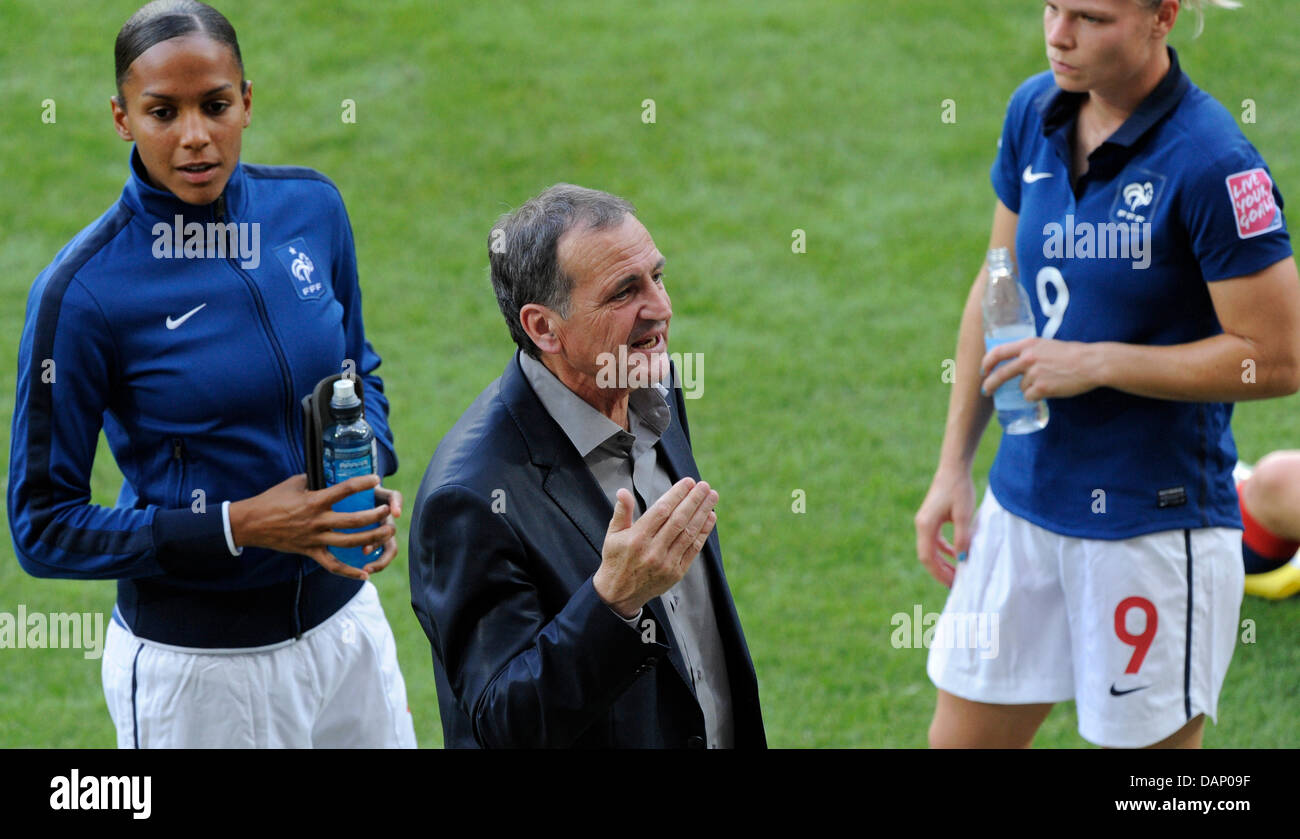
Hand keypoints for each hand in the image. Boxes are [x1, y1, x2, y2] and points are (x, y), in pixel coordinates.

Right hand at [228, 474, 395, 580]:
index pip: (345, 490)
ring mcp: (315, 539)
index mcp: (315, 501)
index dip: (363, 483)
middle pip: (354, 521)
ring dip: (372, 538)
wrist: (251, 523)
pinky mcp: (310, 552)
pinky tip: (365, 575)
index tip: (376, 478)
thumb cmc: (273, 499)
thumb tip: (330, 471)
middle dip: (375, 516)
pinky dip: (348, 572)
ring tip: (387, 533)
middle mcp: (317, 521)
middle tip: (388, 511)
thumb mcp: (294, 483)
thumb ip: (315, 478)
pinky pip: (332, 565)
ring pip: (349, 542)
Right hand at [594, 478, 717, 617]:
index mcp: (637, 538)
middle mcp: (653, 550)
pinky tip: (710, 518)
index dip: (676, 495)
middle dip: (694, 500)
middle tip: (704, 485)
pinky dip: (703, 532)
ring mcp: (666, 562)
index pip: (661, 511)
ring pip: (689, 533)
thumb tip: (623, 491)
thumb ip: (621, 512)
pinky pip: (693, 549)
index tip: (687, 482)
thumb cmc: (616, 559)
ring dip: (703, 513)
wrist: (619, 594)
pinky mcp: (676, 572)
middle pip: (678, 520)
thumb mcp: (612, 535)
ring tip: (712, 497)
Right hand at [913, 468, 975, 587]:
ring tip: (956, 572)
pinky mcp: (931, 518)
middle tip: (955, 583)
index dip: (939, 573)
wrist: (953, 468)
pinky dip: (944, 550)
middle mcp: (921, 525)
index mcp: (925, 525)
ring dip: (942, 562)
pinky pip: (934, 540)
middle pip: (926, 556)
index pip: (928, 557)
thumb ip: (961, 538)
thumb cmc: (959, 489)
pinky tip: (956, 553)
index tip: (953, 583)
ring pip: (930, 549)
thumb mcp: (963, 515)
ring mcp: (924, 521)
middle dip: (940, 571)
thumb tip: (962, 559)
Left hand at [980, 337, 1099, 401]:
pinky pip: (1030, 397)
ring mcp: (1034, 373)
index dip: (987, 362)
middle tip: (986, 391)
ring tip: (1048, 382)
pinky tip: (1049, 390)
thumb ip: (1031, 352)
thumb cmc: (1072, 354)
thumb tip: (1017, 363)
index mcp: (1028, 344)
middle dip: (990, 384)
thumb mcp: (1047, 345)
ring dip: (1029, 389)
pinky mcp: (1041, 388)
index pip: (999, 352)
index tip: (984, 369)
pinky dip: (1036, 397)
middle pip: (1001, 374)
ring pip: (1021, 388)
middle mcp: (1027, 358)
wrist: (1091, 363)